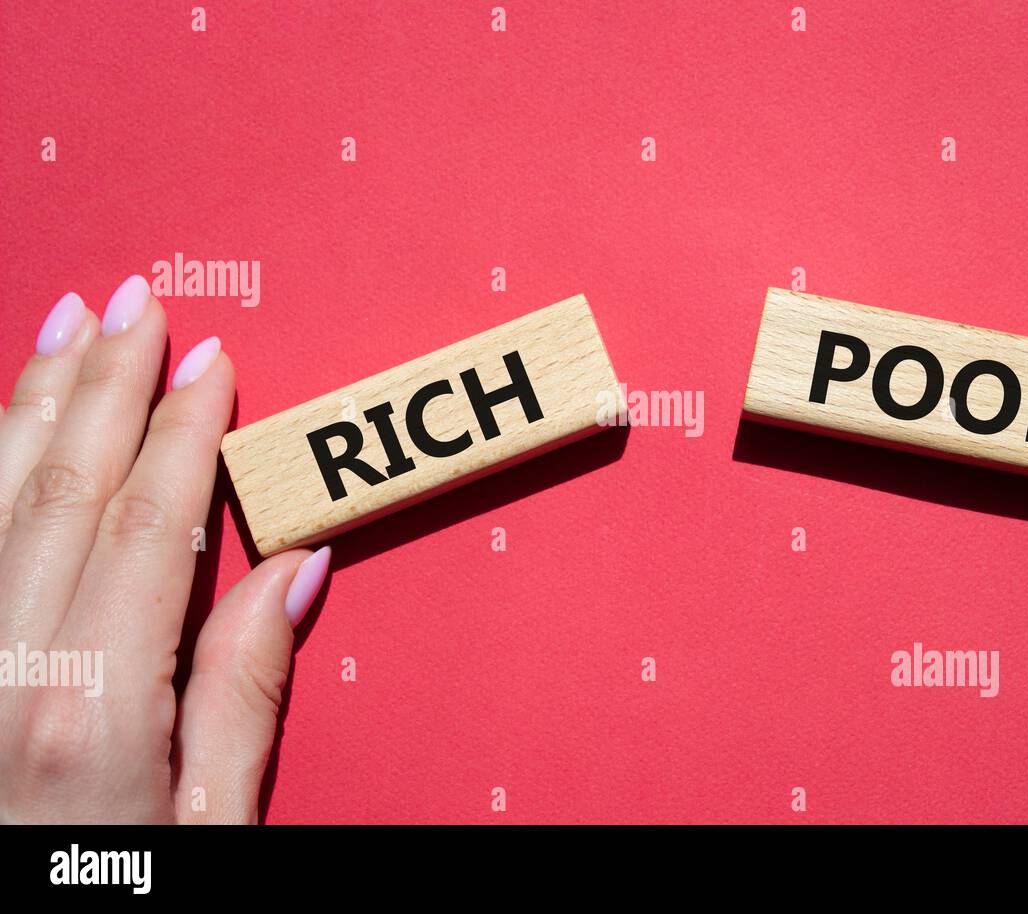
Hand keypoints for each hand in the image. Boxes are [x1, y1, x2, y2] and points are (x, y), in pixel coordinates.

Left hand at [0, 276, 330, 822]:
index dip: (185, 431)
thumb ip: (243, 691)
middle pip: (65, 485)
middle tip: (138, 301)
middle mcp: (3, 664)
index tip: (212, 363)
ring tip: (68, 323)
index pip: (151, 521)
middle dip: (107, 382)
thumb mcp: (207, 824)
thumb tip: (289, 569)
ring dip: (34, 398)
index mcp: (92, 702)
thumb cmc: (113, 893)